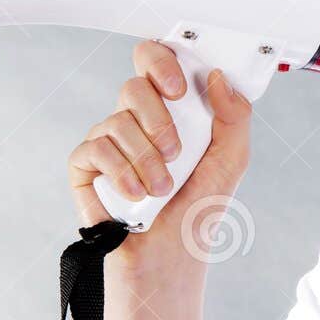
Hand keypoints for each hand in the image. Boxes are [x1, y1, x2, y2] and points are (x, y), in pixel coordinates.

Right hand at [67, 39, 252, 273]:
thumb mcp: (231, 161)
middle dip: (158, 118)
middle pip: (133, 86)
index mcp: (170, 110)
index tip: (180, 88)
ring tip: (161, 188)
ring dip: (146, 159)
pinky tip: (137, 196)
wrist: (170, 258)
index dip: (162, 61)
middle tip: (176, 150)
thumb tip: (218, 77)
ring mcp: (108, 141)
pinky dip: (121, 172)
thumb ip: (234, 116)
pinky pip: (95, 148)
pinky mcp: (85, 166)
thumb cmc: (198, 211)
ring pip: (117, 120)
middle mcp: (136, 120)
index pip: (155, 62)